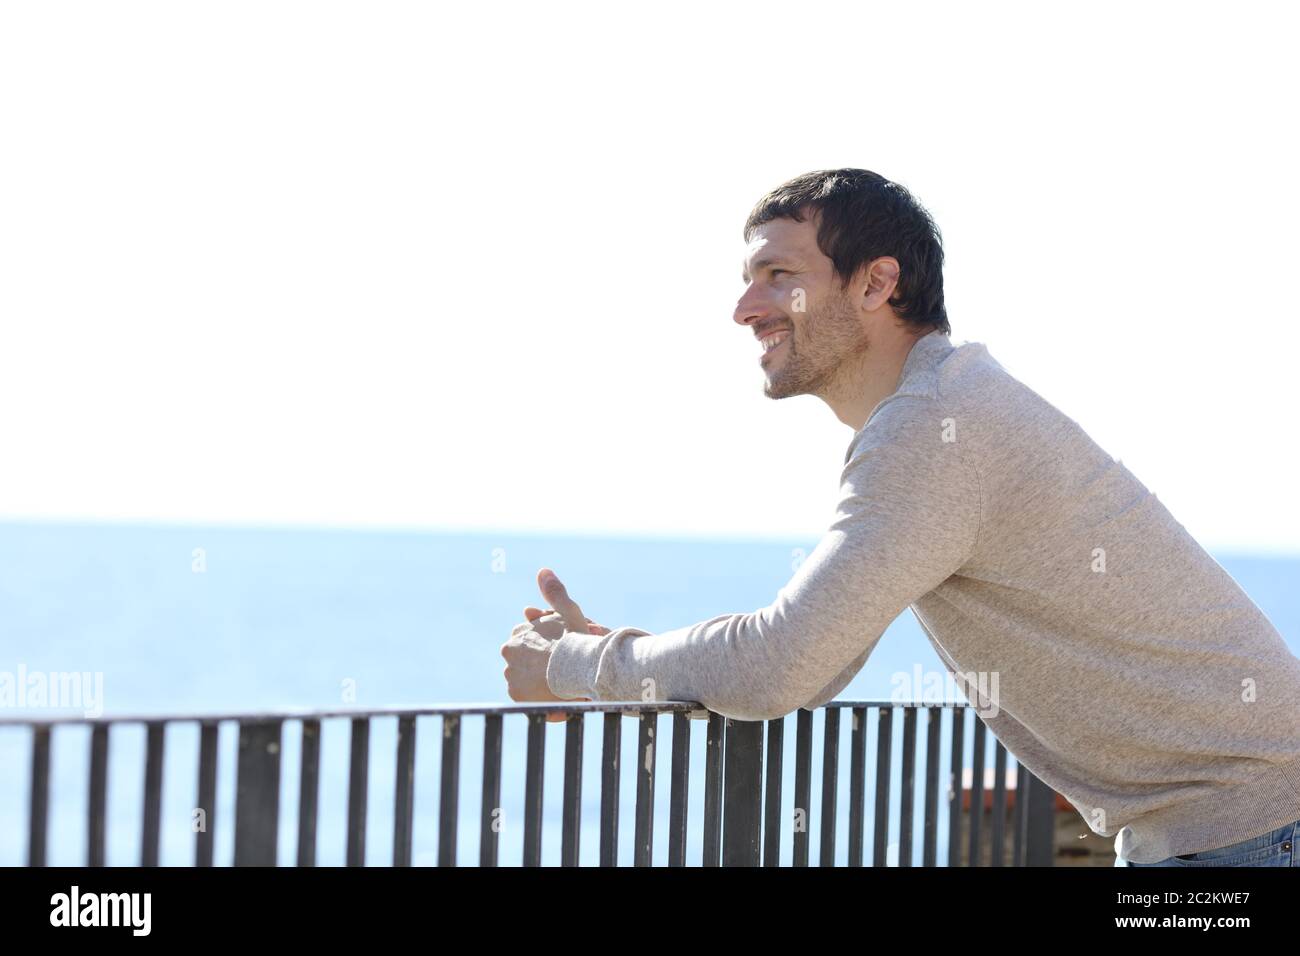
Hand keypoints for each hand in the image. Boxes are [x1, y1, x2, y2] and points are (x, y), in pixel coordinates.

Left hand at [501, 568, 607, 721]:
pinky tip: (555, 699)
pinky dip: (538, 699)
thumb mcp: (568, 611)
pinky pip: (527, 698)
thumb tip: (543, 570)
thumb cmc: (576, 640)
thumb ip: (555, 593)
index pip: (528, 643)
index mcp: (518, 632)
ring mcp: (510, 674)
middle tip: (561, 672)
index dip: (545, 650)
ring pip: (526, 679)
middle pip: (526, 662)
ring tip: (560, 687)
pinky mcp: (516, 695)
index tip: (560, 655)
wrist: (579, 669)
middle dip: (540, 667)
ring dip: (538, 684)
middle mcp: (509, 651)